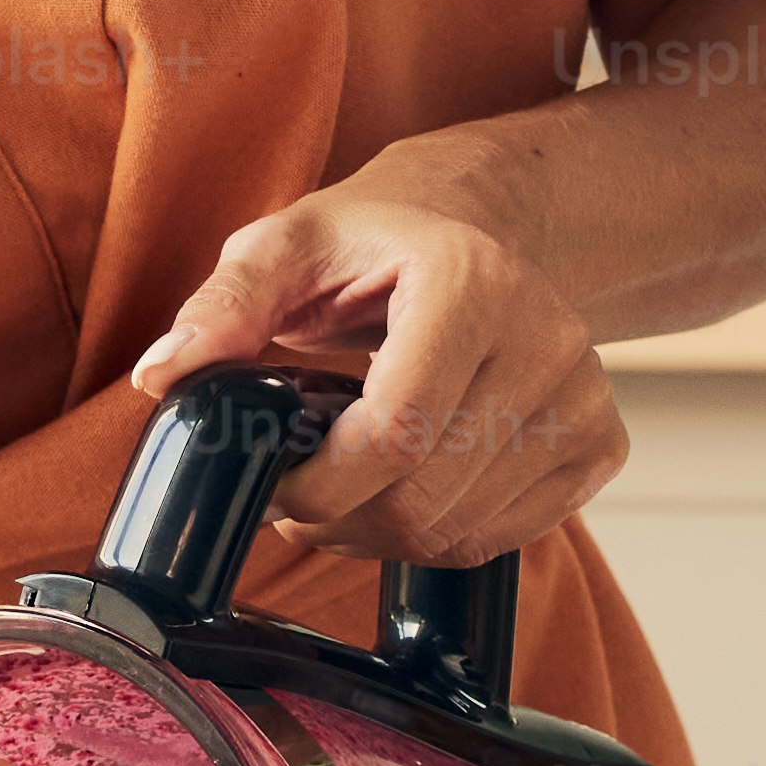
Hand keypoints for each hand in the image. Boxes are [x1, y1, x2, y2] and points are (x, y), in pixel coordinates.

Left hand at [124, 151, 620, 567]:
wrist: (482, 226)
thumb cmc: (376, 240)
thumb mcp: (285, 245)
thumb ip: (223, 306)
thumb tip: (164, 374)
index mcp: (472, 281)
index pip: (397, 432)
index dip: (321, 487)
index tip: (274, 488)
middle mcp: (547, 337)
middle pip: (428, 495)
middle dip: (343, 519)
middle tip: (300, 496)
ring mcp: (586, 395)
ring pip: (465, 529)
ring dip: (385, 536)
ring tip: (348, 488)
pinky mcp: (602, 443)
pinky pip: (505, 538)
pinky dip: (441, 539)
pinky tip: (407, 492)